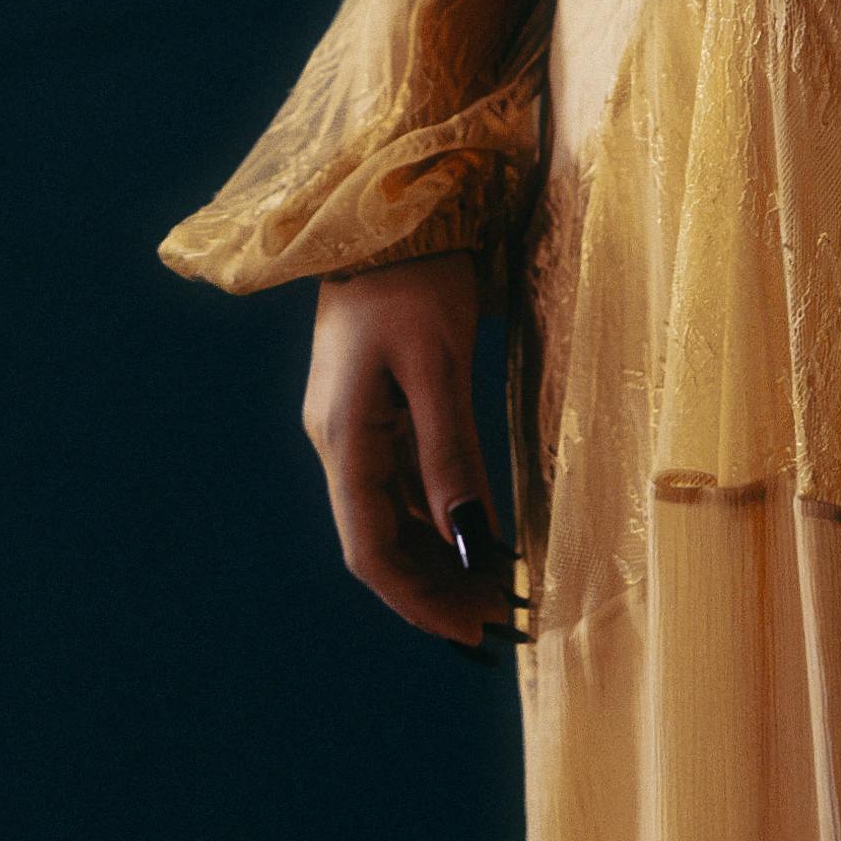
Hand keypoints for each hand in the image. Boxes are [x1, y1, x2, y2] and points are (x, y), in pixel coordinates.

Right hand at [302, 253, 511, 648]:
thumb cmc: (413, 275)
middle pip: (380, 540)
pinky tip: (478, 533)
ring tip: (499, 586)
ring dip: (440, 557)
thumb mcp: (438, 364)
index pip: (370, 550)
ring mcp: (353, 425)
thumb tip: (466, 540)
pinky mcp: (374, 408)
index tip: (473, 633)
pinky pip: (402, 482)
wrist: (386, 207)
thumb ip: (448, 454)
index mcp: (343, 435)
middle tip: (502, 617)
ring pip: (392, 516)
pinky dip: (438, 516)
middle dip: (437, 587)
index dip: (420, 600)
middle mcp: (338, 440)